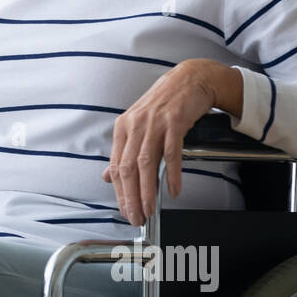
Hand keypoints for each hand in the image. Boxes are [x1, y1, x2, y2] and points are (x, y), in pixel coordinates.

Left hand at [102, 60, 224, 225]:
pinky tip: (172, 190)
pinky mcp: (174, 122)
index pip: (117, 166)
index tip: (126, 210)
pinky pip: (171, 153)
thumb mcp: (138, 125)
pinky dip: (172, 174)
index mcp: (123, 128)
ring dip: (147, 191)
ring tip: (150, 209)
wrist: (190, 79)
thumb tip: (107, 176)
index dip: (119, 192)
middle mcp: (135, 125)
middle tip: (137, 217)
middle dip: (131, 197)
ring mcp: (154, 123)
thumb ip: (124, 152)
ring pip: (146, 164)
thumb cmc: (164, 104)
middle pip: (128, 168)